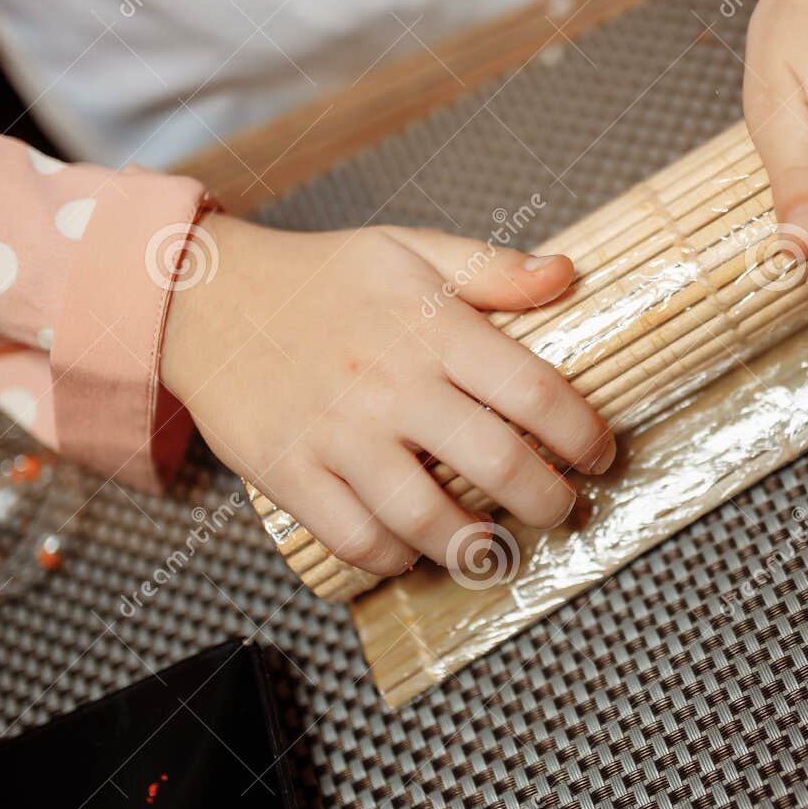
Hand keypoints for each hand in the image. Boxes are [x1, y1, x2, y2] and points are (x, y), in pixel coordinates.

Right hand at [160, 215, 614, 575]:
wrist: (207, 298)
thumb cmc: (323, 278)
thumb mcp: (410, 250)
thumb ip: (493, 269)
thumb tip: (568, 273)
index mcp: (432, 330)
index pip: (535, 394)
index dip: (583, 436)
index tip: (600, 455)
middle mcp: (391, 386)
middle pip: (497, 465)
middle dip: (548, 502)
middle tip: (563, 511)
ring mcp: (338, 435)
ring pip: (427, 519)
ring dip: (477, 546)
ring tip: (495, 545)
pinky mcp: (290, 472)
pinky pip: (356, 539)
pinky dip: (396, 557)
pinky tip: (415, 550)